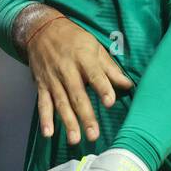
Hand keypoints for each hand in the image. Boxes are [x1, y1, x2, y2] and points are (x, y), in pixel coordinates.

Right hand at [15, 6, 134, 144]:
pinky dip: (45, 119)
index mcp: (83, 57)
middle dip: (85, 116)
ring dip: (68, 122)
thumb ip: (110, 68)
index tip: (109, 103)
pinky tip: (48, 133)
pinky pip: (43, 104)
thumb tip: (128, 85)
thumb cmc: (73, 39)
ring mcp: (53, 79)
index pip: (94, 75)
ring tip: (75, 139)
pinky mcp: (41, 85)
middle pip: (77, 95)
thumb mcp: (94, 47)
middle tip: (93, 135)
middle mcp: (67, 70)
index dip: (102, 88)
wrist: (41, 30)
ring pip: (61, 103)